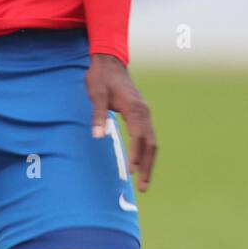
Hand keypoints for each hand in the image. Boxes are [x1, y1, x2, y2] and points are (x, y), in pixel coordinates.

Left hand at [85, 54, 156, 191]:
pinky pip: (148, 137)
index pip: (138, 136)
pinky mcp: (142, 114)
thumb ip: (98, 115)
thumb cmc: (101, 77)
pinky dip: (146, 153)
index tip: (131, 171)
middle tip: (142, 187)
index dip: (136, 155)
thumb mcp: (95, 94)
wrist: (109, 61)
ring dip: (148, 163)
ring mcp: (145, 113)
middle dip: (146, 166)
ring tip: (144, 183)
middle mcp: (144, 111)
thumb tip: (98, 137)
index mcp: (134, 108)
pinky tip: (141, 165)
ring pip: (152, 142)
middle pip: (150, 144)